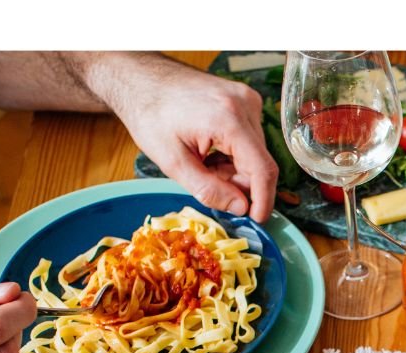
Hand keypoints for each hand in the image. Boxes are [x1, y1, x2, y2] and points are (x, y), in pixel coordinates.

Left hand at [107, 59, 276, 221]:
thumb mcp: (173, 162)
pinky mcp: (244, 99)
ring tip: (202, 161)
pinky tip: (209, 149)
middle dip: (238, 183)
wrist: (141, 79)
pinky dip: (233, 153)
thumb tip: (241, 208)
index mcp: (229, 119)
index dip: (262, 200)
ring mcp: (247, 99)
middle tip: (206, 182)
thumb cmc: (150, 114)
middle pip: (259, 162)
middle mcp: (246, 105)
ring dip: (234, 168)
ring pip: (255, 152)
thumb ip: (209, 189)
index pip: (263, 169)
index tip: (256, 219)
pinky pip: (249, 139)